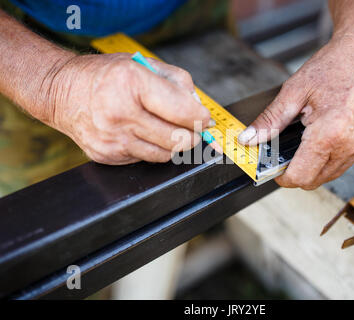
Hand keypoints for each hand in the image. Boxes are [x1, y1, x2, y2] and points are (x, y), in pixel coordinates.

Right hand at [46, 53, 210, 164]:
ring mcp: (113, 139)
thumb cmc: (105, 76)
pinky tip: (142, 133)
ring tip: (167, 129)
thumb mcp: (142, 64)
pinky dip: (152, 148)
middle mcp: (120, 114)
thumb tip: (199, 109)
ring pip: (165, 155)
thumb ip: (177, 82)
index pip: (182, 112)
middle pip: (178, 139)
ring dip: (173, 144)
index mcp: (131, 84)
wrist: (61, 93)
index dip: (200, 118)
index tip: (204, 118)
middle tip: (192, 128)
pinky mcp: (107, 156)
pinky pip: (145, 158)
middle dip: (192, 135)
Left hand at [239, 32, 353, 188]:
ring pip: (328, 176)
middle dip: (296, 172)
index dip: (283, 176)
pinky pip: (341, 165)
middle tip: (287, 151)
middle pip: (313, 181)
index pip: (300, 176)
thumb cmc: (332, 67)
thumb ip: (269, 121)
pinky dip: (327, 159)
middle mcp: (349, 145)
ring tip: (307, 139)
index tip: (274, 168)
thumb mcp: (293, 92)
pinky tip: (323, 138)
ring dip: (312, 166)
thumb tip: (248, 139)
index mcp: (330, 133)